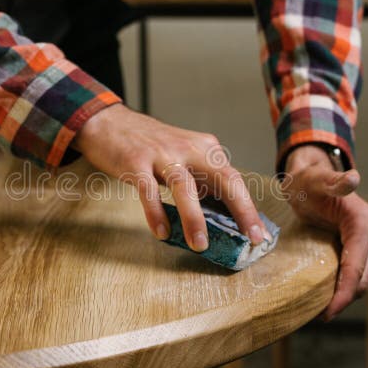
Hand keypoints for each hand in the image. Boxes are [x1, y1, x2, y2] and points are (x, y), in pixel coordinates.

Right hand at [73, 104, 269, 250]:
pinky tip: (162, 233)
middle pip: (223, 179)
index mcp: (205, 148)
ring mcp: (162, 154)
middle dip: (240, 210)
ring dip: (194, 218)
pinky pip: (148, 190)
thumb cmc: (150, 146)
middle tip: (249, 240)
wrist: (109, 122)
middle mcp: (189, 148)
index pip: (234, 180)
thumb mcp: (183, 156)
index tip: (258, 235)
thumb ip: (201, 180)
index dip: (248, 208)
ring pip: (185, 187)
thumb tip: (221, 217)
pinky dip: (156, 212)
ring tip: (200, 245)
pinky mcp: (136, 162)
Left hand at [283, 145, 367, 320]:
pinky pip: (356, 273)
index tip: (327, 314)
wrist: (308, 178)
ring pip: (361, 279)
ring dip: (344, 295)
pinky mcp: (363, 246)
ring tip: (320, 309)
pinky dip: (343, 286)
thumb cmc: (307, 181)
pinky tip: (326, 295)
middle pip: (362, 278)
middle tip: (318, 316)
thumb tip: (354, 178)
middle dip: (344, 300)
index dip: (344, 294)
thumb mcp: (314, 180)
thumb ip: (333, 181)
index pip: (356, 268)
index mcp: (365, 223)